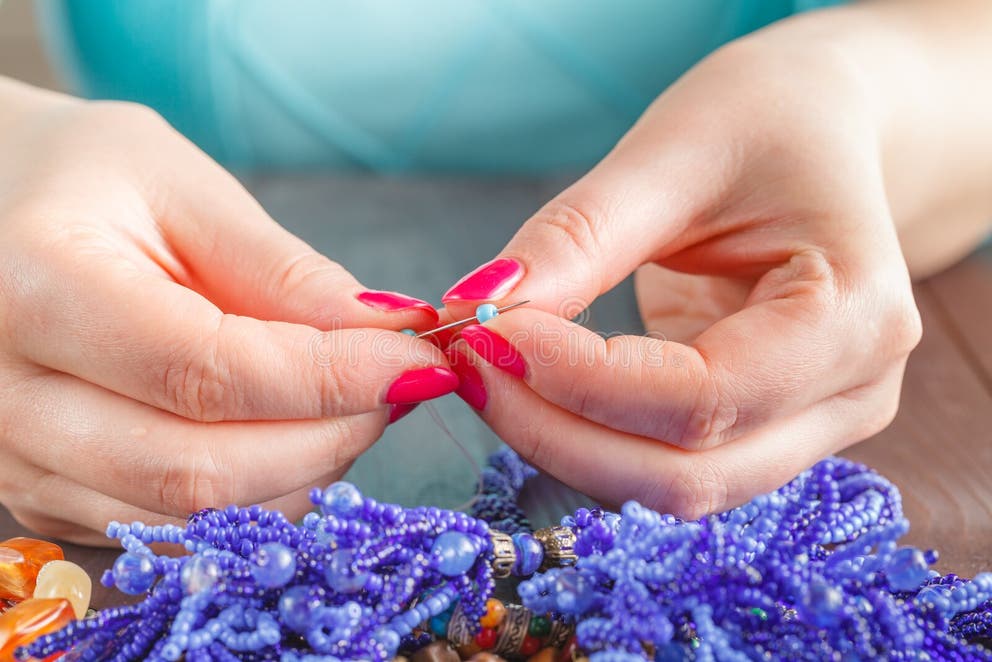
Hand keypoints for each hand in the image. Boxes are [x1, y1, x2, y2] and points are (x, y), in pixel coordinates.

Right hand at [0, 80, 454, 544]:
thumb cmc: (78, 178)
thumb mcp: (180, 186)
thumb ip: (281, 270)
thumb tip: (390, 334)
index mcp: (40, 288)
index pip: (211, 374)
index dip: (334, 379)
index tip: (418, 361)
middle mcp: (8, 396)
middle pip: (202, 469)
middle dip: (332, 436)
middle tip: (395, 385)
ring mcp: (15, 458)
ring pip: (192, 516)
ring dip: (303, 471)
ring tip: (350, 403)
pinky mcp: (40, 491)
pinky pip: (171, 526)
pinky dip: (257, 493)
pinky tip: (293, 435)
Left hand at [441, 36, 921, 517]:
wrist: (818, 132)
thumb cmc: (766, 121)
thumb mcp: (673, 153)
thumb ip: (579, 238)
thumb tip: (478, 309)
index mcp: (857, 316)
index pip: (703, 398)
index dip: (581, 380)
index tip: (486, 333)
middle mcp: (848, 396)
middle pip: (685, 474)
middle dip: (555, 430)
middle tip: (466, 362)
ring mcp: (806, 427)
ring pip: (667, 489)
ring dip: (560, 444)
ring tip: (487, 371)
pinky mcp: (755, 429)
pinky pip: (657, 466)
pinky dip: (582, 438)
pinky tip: (528, 387)